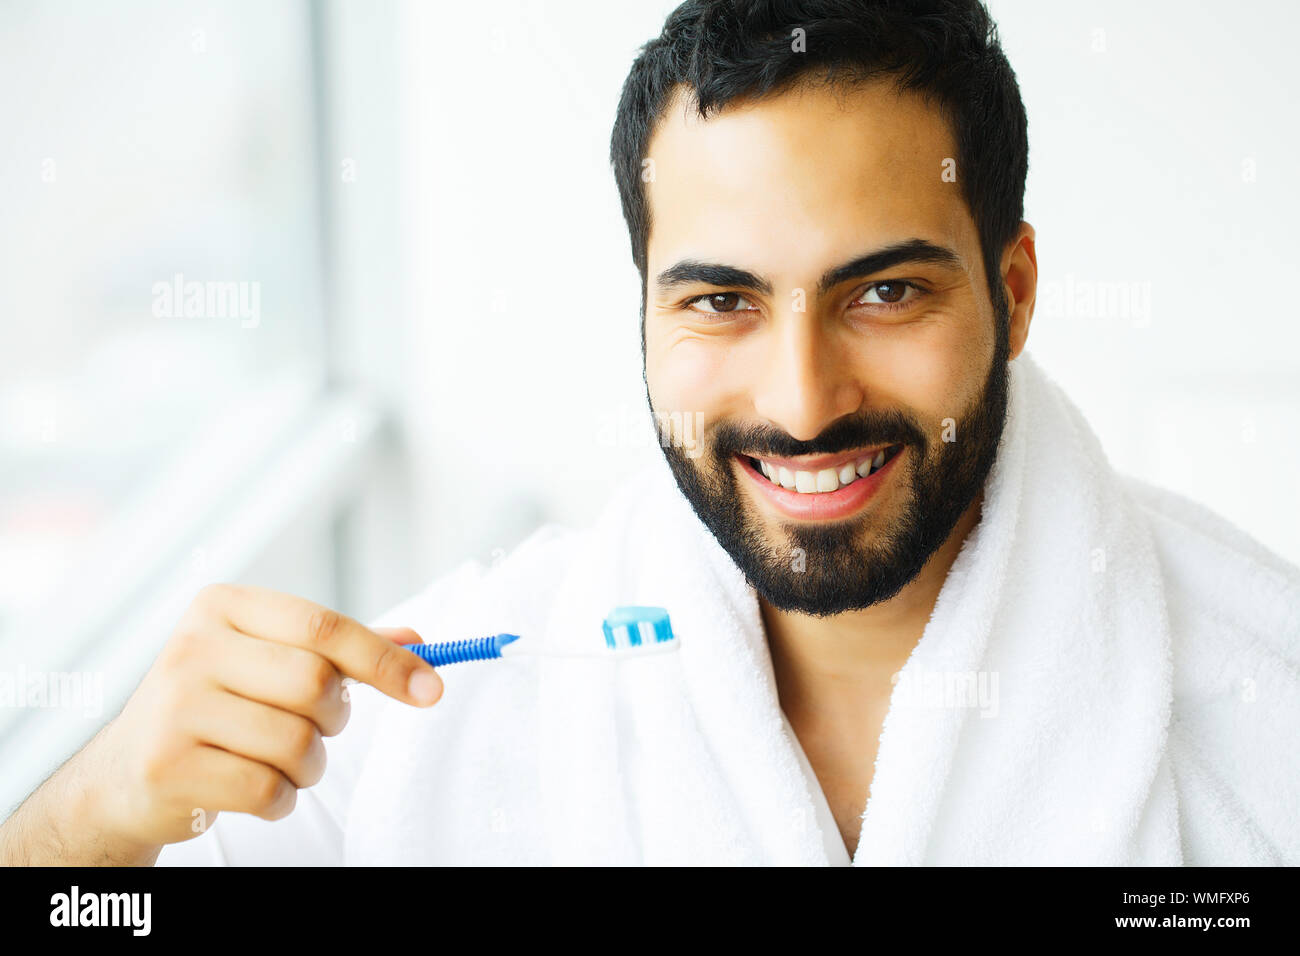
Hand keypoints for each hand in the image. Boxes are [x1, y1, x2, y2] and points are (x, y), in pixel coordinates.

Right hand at [81, 583, 440, 850]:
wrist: (126, 772)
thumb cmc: (219, 706)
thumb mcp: (272, 660)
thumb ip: (344, 649)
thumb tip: (420, 641)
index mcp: (223, 607)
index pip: (323, 626)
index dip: (385, 660)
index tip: (431, 688)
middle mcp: (192, 647)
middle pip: (315, 684)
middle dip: (334, 718)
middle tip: (314, 727)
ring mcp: (174, 707)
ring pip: (296, 742)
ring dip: (309, 766)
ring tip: (280, 761)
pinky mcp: (166, 765)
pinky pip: (265, 790)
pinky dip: (279, 799)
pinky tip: (253, 789)